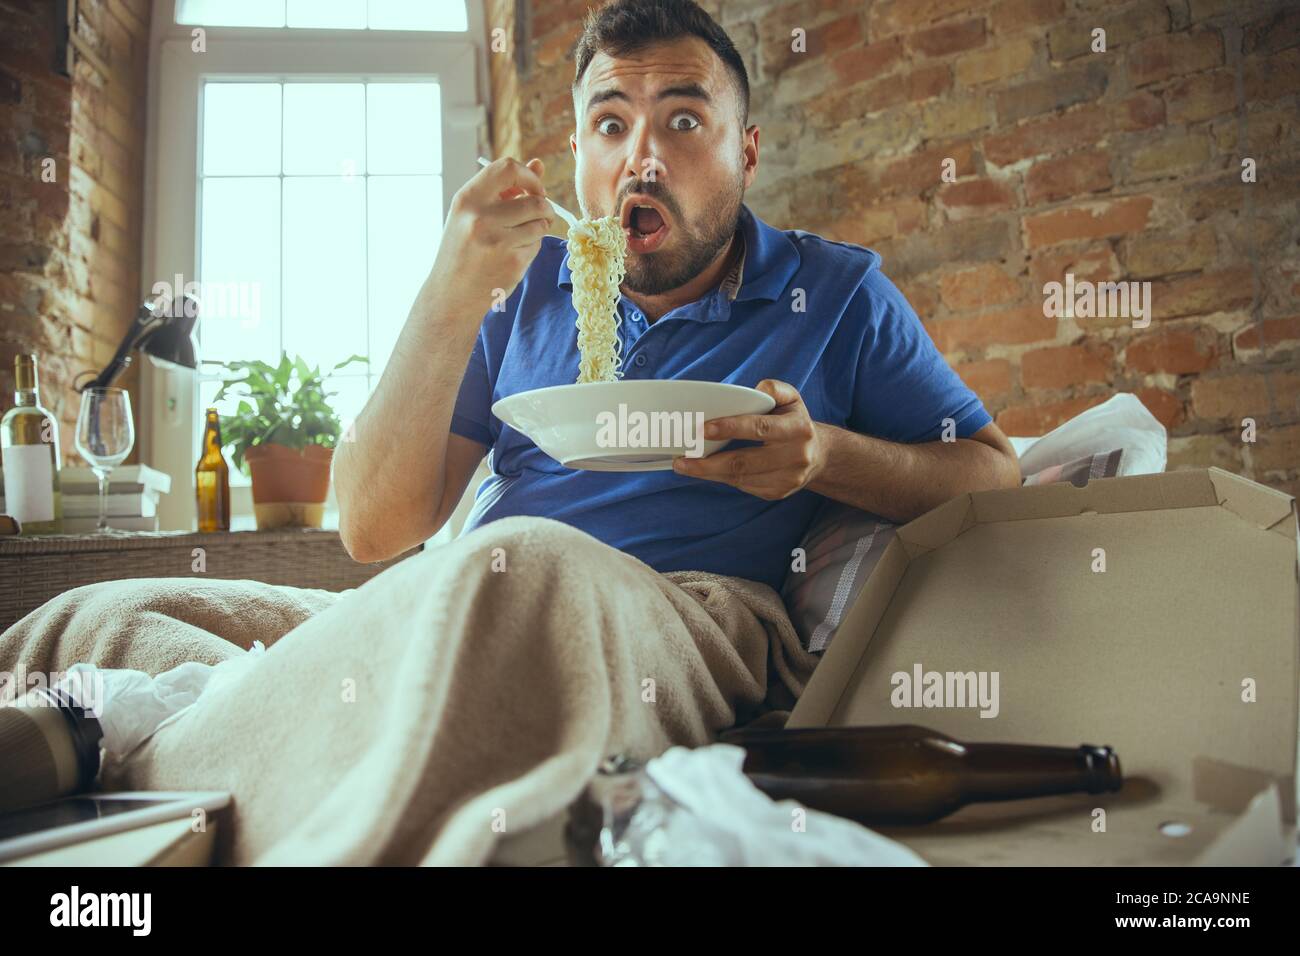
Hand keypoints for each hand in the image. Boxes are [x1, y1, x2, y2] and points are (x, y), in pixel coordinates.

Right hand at [428, 157, 553, 317]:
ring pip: (540, 222)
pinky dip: (532, 246)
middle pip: (534, 200)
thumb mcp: (473, 213)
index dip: (529, 176)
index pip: (507, 168)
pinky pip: (537, 244)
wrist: (451, 294)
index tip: (533, 188)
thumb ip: (505, 189)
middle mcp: (480, 218)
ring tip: (523, 235)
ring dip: (540, 227)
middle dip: (544, 206)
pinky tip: (513, 254)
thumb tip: (538, 164)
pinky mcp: (513, 263)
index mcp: (467, 199)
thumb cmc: (463, 249)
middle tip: (541, 214)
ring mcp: (497, 241)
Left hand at [671, 379, 824, 499]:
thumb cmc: (794, 421)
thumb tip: (752, 391)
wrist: (819, 456)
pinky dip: (722, 479)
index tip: (703, 429)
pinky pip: (743, 486)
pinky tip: (706, 471)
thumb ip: (774, 389)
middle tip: (681, 459)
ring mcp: (787, 479)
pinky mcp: (777, 492)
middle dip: (708, 463)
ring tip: (684, 466)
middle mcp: (795, 457)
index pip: (760, 428)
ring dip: (708, 473)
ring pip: (740, 478)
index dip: (731, 428)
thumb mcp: (792, 398)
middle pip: (744, 462)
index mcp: (797, 429)